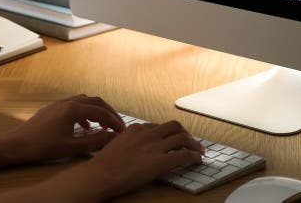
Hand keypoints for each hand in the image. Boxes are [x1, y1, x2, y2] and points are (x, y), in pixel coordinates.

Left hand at [8, 95, 125, 162]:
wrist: (16, 145)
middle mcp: (68, 102)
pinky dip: (84, 113)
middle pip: (96, 102)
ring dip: (96, 111)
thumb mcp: (71, 147)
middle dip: (109, 113)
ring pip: (85, 101)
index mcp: (73, 109)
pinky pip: (74, 105)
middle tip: (117, 125)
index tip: (122, 131)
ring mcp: (59, 103)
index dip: (114, 122)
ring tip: (102, 126)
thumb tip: (112, 138)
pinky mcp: (52, 108)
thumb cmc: (42, 146)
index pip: (101, 113)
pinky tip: (83, 127)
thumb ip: (95, 141)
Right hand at [87, 120, 204, 198]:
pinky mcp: (160, 161)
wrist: (100, 175)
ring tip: (200, 150)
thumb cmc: (103, 165)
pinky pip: (184, 155)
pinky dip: (194, 156)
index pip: (158, 126)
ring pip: (182, 137)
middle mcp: (147, 134)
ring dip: (194, 143)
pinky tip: (198, 160)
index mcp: (135, 129)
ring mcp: (155, 146)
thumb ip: (127, 143)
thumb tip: (133, 149)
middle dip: (185, 133)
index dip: (168, 133)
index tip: (172, 138)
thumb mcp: (114, 146)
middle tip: (190, 141)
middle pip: (174, 126)